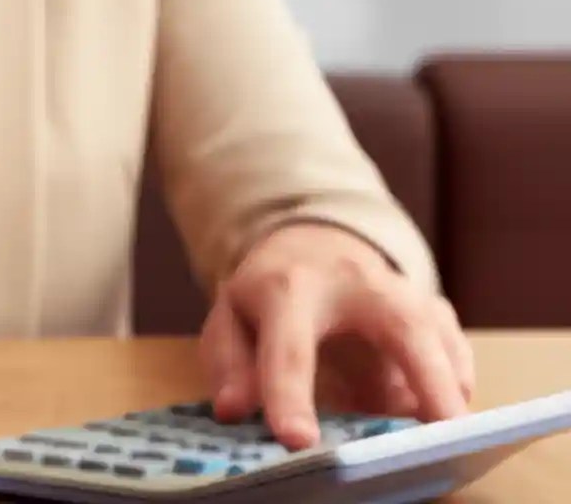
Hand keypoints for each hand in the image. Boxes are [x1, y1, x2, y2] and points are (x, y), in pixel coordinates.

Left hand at [200, 223, 473, 449]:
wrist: (308, 246)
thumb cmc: (266, 297)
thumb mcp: (232, 321)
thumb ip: (231, 365)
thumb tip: (233, 410)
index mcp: (288, 288)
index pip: (290, 346)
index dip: (291, 394)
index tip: (296, 440)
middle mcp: (355, 282)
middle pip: (401, 325)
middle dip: (425, 379)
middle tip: (440, 438)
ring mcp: (401, 290)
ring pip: (439, 333)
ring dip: (451, 388)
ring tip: (453, 441)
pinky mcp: (430, 307)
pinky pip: (453, 345)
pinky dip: (456, 384)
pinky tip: (450, 419)